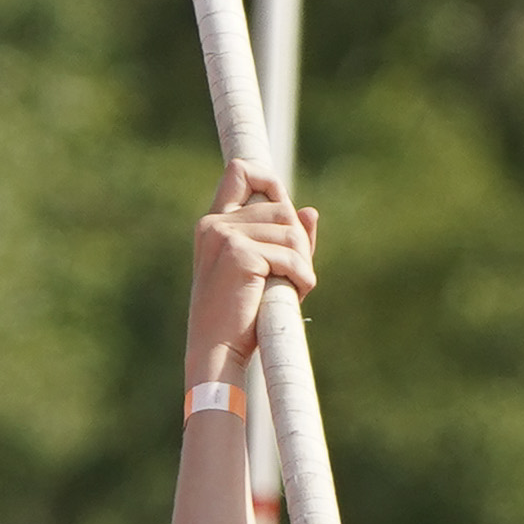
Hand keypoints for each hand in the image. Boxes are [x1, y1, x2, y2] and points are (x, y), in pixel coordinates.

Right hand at [185, 160, 317, 380]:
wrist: (217, 351)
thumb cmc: (239, 317)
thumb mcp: (263, 272)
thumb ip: (284, 241)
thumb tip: (310, 211)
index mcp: (214, 223)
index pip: (240, 172)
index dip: (269, 179)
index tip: (286, 205)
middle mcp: (215, 223)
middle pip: (280, 207)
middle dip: (299, 240)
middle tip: (298, 273)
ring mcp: (224, 236)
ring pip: (289, 231)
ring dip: (303, 261)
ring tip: (295, 287)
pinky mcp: (239, 254)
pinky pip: (289, 255)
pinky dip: (302, 276)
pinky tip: (297, 294)